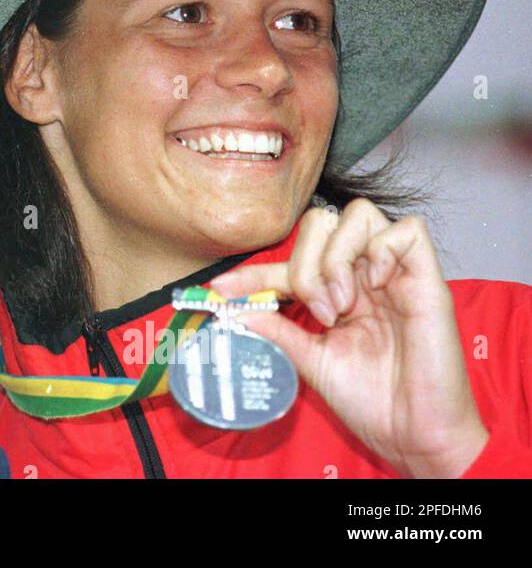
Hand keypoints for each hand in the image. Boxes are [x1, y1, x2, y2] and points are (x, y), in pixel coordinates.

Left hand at [211, 199, 487, 477]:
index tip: (221, 290)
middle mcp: (365, 277)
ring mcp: (396, 275)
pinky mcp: (429, 281)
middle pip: (322, 223)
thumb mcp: (311, 360)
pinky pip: (408, 230)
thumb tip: (234, 310)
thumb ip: (278, 330)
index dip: (253, 272)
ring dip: (337, 257)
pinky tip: (377, 285)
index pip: (288, 263)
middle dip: (304, 262)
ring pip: (359, 215)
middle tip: (315, 309)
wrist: (413, 435)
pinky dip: (382, 249)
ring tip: (342, 305)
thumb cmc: (371, 401)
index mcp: (337, 293)